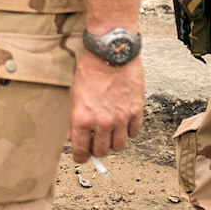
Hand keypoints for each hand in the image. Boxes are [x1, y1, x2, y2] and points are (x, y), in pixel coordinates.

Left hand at [69, 50, 142, 166]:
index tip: (82, 156)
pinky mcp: (136, 110)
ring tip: (111, 133)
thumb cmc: (90, 70)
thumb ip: (75, 119)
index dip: (81, 157)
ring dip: (114, 142)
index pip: (81, 151)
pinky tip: (123, 123)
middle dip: (97, 149)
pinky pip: (134, 132)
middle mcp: (102, 122)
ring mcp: (121, 118)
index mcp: (82, 119)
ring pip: (120, 146)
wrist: (110, 52)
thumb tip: (74, 136)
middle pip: (102, 151)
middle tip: (96, 142)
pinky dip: (129, 131)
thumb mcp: (74, 95)